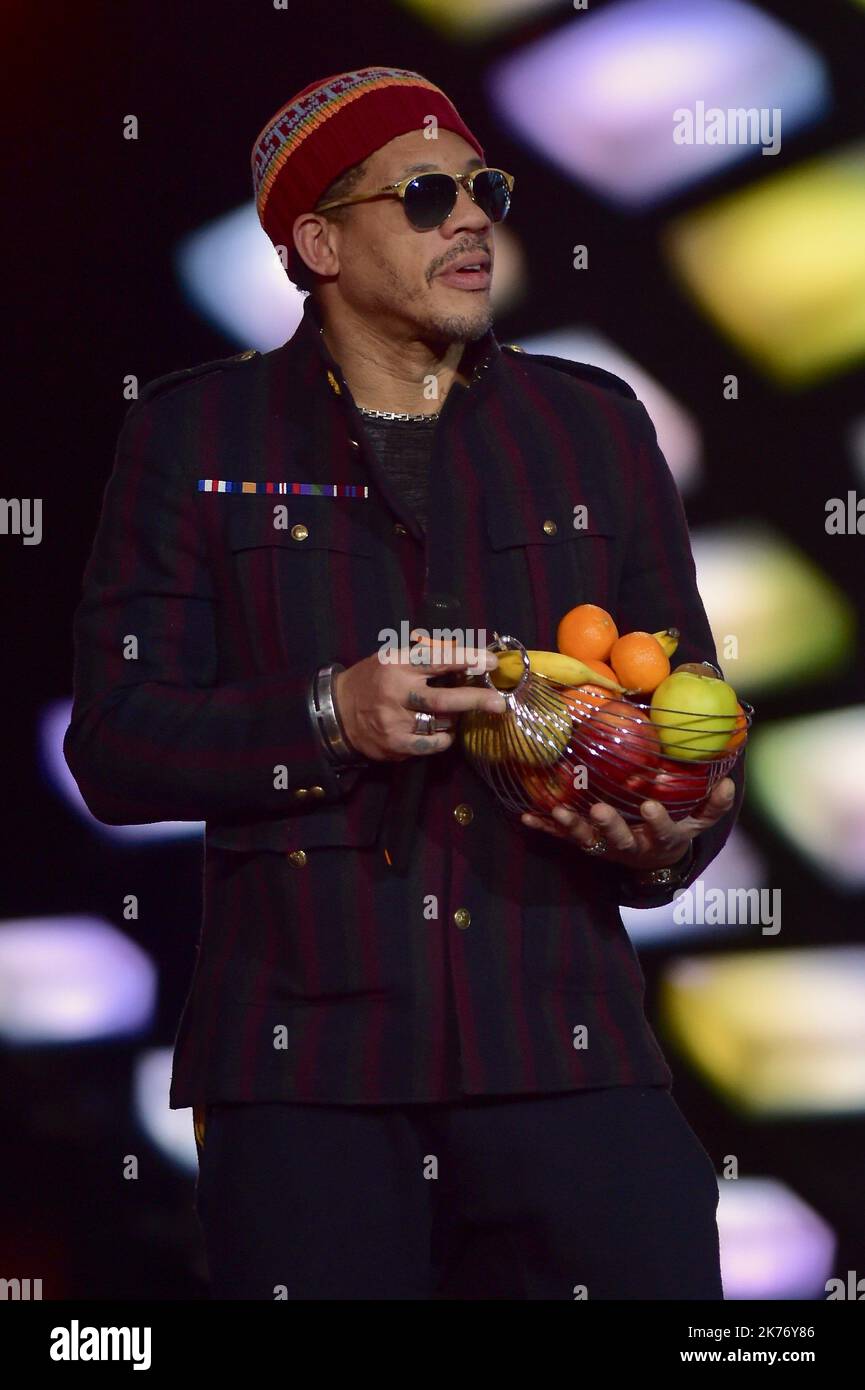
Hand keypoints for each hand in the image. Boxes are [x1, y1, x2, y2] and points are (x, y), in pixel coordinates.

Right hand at [332, 636, 506, 761]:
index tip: (492, 662)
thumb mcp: (393, 657)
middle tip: (498, 703)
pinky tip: (442, 731)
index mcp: (396, 664)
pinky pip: (432, 744)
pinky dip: (444, 738)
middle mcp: (396, 692)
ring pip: (441, 722)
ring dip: (454, 718)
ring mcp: (395, 721)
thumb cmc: (374, 679)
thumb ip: (426, 655)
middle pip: (444, 699)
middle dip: (475, 700)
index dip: (467, 660)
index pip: (437, 660)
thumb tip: (466, 652)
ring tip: (453, 713)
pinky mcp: (395, 744)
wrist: (338, 712)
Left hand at [520, 776, 736, 869]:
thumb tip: (729, 781)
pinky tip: (525, 816)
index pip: (664, 831)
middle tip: (598, 810)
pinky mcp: (587, 845)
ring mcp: (607, 848)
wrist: (653, 860)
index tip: (651, 805)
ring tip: (558, 811)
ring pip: (588, 841)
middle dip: (609, 826)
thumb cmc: (677, 829)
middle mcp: (632, 847)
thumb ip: (713, 805)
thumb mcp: (699, 821)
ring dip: (572, 827)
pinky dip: (545, 828)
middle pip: (620, 841)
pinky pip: (563, 838)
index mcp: (662, 839)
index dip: (657, 821)